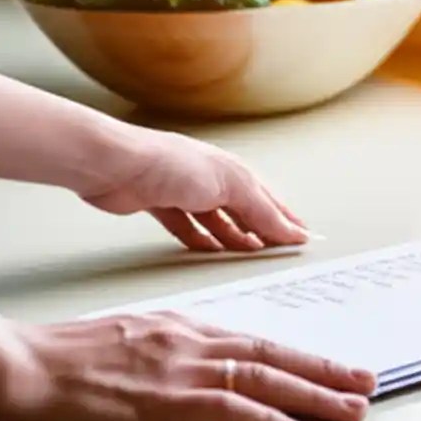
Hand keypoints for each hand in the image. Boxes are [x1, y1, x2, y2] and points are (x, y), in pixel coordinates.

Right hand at [0, 312, 376, 420]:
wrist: (16, 365)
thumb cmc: (56, 362)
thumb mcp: (122, 347)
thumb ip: (161, 358)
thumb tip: (185, 376)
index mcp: (178, 328)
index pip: (252, 341)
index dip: (295, 356)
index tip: (327, 366)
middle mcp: (188, 340)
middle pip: (272, 354)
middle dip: (324, 371)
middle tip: (365, 382)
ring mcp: (180, 367)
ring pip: (265, 377)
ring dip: (315, 395)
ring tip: (352, 408)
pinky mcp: (165, 398)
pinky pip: (233, 409)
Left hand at [82, 129, 309, 251]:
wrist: (118, 165)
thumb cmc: (171, 164)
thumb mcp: (231, 186)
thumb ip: (262, 211)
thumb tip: (291, 230)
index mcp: (232, 170)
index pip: (267, 200)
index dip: (285, 219)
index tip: (301, 238)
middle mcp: (210, 178)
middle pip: (243, 210)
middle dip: (261, 230)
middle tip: (276, 252)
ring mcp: (185, 191)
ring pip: (216, 220)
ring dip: (233, 238)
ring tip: (246, 256)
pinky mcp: (160, 204)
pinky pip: (186, 226)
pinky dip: (200, 239)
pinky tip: (208, 250)